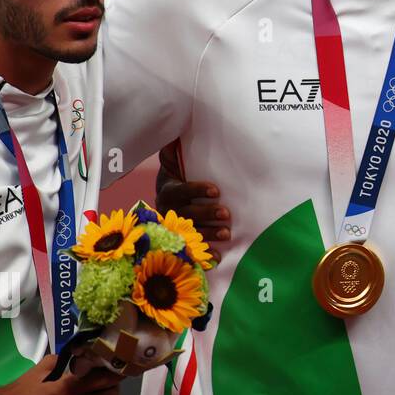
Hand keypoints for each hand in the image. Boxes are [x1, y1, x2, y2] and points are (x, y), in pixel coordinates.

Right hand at [155, 143, 229, 264]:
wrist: (168, 194)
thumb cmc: (179, 174)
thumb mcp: (174, 161)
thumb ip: (174, 150)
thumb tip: (175, 137)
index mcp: (167, 190)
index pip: (180, 191)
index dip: (197, 190)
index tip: (217, 190)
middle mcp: (167, 210)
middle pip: (185, 214)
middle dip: (206, 214)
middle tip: (226, 214)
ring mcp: (172, 227)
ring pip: (189, 232)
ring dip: (208, 234)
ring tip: (227, 234)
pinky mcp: (180, 239)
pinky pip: (190, 248)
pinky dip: (204, 254)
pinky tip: (217, 257)